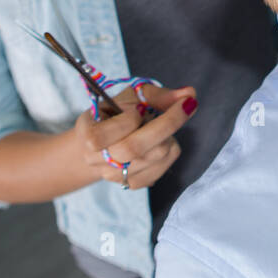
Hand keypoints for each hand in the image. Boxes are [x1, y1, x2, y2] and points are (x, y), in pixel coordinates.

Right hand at [73, 83, 197, 188]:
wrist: (103, 142)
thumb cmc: (116, 114)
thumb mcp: (130, 97)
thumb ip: (158, 94)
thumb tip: (189, 93)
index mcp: (88, 131)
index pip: (109, 131)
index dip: (133, 118)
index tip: (147, 106)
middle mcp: (96, 158)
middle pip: (134, 148)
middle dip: (165, 125)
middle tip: (186, 106)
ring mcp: (113, 175)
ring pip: (153, 158)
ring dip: (168, 137)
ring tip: (165, 125)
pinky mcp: (131, 184)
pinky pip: (160, 169)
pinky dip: (169, 152)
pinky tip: (164, 141)